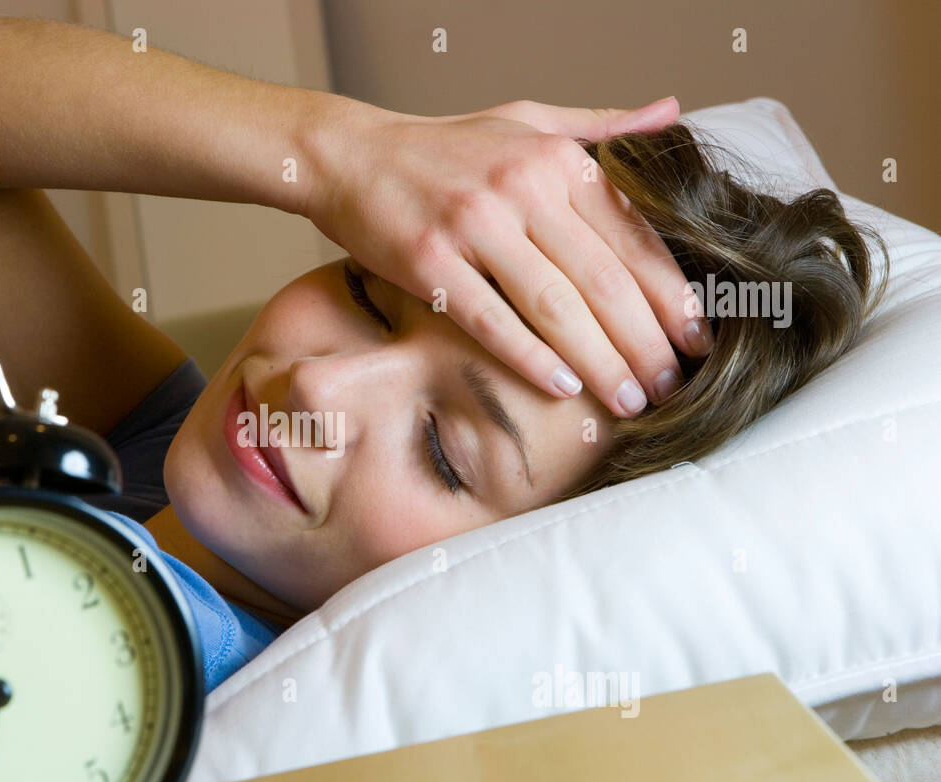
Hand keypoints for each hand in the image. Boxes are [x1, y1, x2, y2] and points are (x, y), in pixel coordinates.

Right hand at [303, 96, 708, 417]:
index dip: (672, 295)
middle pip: (603, 280)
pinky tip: (563, 387)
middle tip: (672, 386)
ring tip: (630, 400)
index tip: (698, 341)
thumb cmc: (443, 147)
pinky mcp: (431, 261)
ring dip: (601, 361)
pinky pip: (491, 320)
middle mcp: (523, 189)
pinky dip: (531, 358)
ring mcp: (475, 225)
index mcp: (556, 160)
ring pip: (556, 307)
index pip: (633, 238)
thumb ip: (602, 126)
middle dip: (646, 342)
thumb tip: (672, 114)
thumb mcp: (527, 120)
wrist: (350, 155)